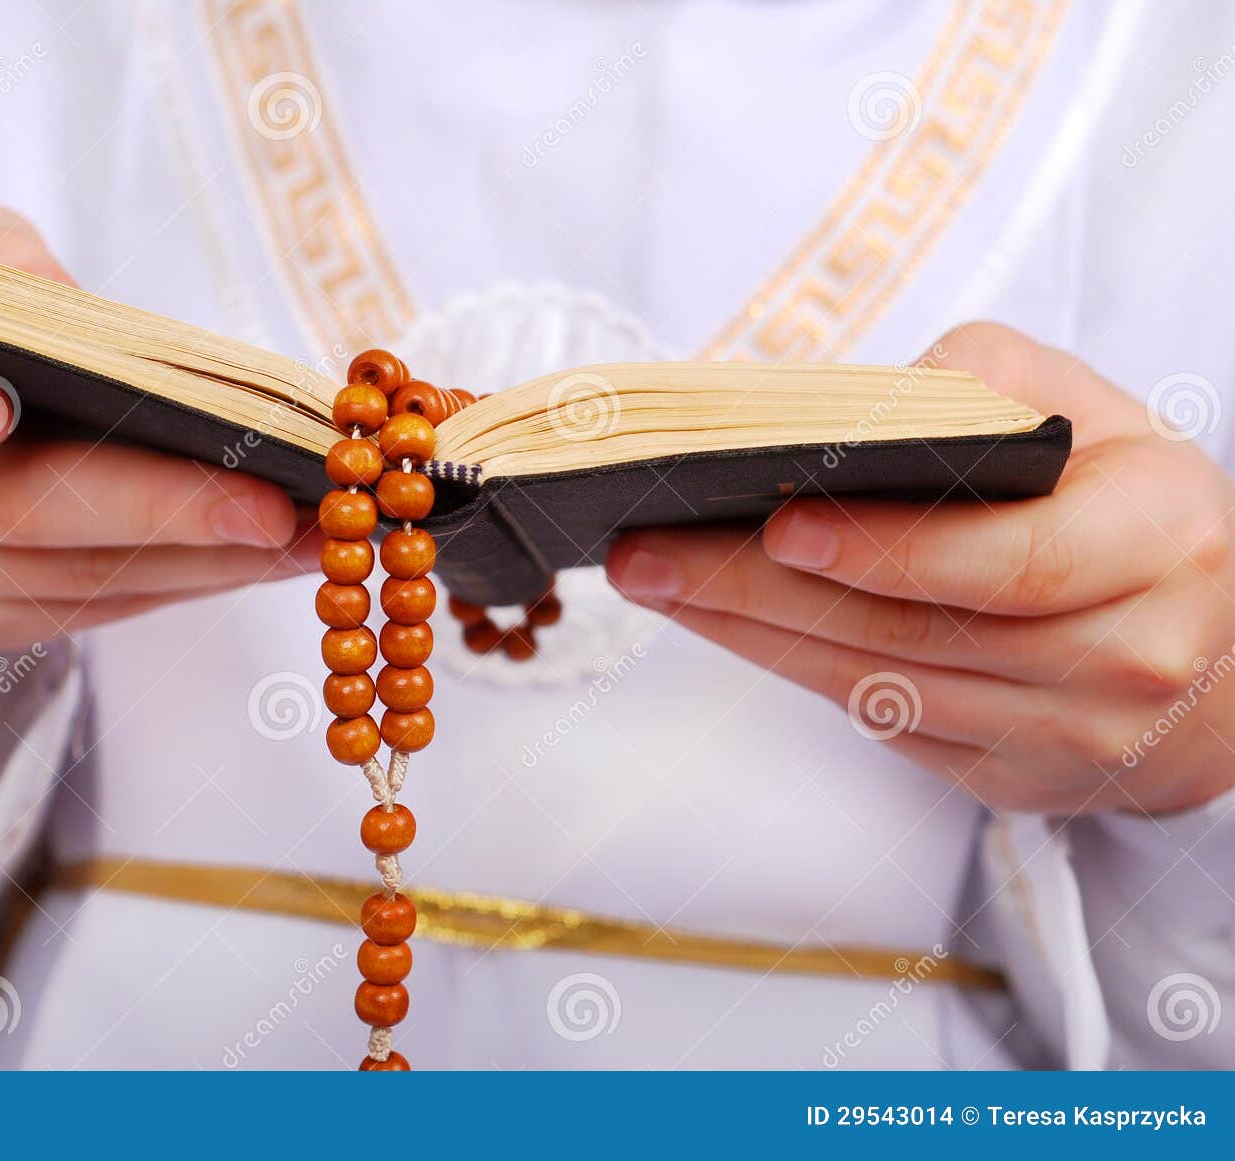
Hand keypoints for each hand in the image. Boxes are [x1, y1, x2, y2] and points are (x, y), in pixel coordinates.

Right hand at [0, 205, 317, 650]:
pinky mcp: (8, 623)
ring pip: (92, 577)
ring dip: (215, 556)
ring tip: (317, 525)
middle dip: (159, 509)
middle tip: (269, 503)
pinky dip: (207, 574)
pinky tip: (284, 548)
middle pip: (24, 514)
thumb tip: (77, 313)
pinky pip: (118, 604)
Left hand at [607, 323, 1234, 814]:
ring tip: (657, 581)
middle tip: (648, 554)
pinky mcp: (1014, 780)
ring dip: (750, 634)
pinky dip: (797, 670)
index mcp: (1160, 542)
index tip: (781, 525)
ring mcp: (1069, 737)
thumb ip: (982, 387)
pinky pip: (887, 726)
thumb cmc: (1131, 508)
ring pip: (880, 687)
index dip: (891, 547)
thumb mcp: (1094, 414)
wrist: (1220, 654)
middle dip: (758, 590)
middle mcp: (1125, 656)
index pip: (1013, 560)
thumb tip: (845, 413)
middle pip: (911, 632)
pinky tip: (728, 624)